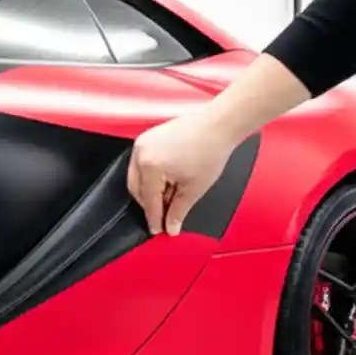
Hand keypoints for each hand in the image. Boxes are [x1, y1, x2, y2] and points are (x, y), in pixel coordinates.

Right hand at [127, 109, 240, 235]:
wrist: (218, 124)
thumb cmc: (210, 150)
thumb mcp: (194, 188)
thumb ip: (178, 211)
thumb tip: (170, 227)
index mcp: (150, 166)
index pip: (149, 201)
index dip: (154, 218)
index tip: (158, 230)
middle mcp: (140, 153)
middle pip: (137, 189)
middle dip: (150, 204)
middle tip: (164, 216)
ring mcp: (142, 143)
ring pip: (137, 177)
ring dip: (150, 190)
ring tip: (170, 197)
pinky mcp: (148, 138)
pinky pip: (141, 164)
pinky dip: (151, 176)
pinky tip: (168, 182)